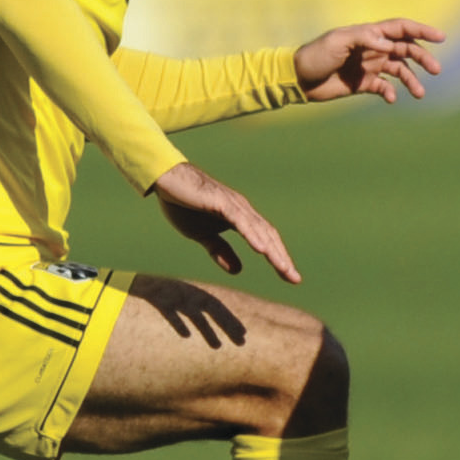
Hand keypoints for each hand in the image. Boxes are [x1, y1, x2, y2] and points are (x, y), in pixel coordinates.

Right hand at [152, 161, 299, 283]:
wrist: (164, 181)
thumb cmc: (183, 204)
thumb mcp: (203, 235)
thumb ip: (220, 250)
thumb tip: (238, 271)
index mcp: (240, 218)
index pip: (265, 240)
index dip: (278, 258)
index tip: (291, 278)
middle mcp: (242, 210)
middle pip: (268, 235)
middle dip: (282, 258)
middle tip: (294, 278)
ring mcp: (233, 204)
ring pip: (258, 230)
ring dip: (272, 250)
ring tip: (284, 268)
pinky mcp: (221, 201)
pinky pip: (240, 221)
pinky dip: (252, 235)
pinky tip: (261, 249)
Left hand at [294, 18, 444, 103]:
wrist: (299, 78)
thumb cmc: (316, 54)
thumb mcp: (338, 42)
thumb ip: (365, 39)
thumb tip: (389, 44)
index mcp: (370, 34)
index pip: (401, 29)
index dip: (422, 31)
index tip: (441, 38)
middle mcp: (373, 49)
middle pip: (406, 50)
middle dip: (423, 58)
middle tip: (436, 70)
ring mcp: (370, 66)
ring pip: (400, 71)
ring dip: (412, 80)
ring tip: (419, 93)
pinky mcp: (364, 84)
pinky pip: (385, 88)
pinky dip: (391, 93)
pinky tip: (390, 99)